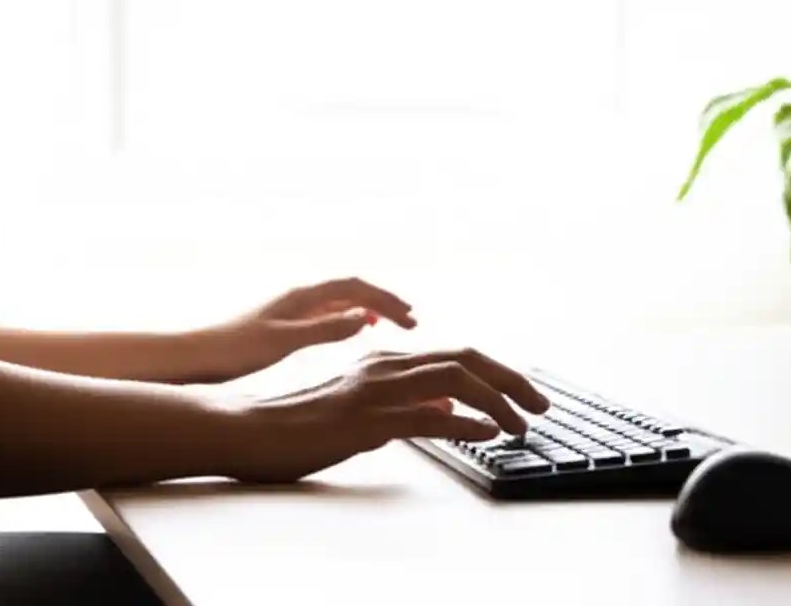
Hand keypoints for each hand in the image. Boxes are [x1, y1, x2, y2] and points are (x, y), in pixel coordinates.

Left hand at [193, 278, 416, 382]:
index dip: (387, 299)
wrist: (193, 358)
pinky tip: (355, 328)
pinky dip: (351, 317)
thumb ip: (327, 329)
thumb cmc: (234, 351)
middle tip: (411, 320)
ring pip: (341, 301)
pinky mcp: (285, 323)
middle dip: (385, 301)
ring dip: (370, 308)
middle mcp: (300, 297)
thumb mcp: (285, 342)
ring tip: (392, 323)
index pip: (356, 287)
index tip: (411, 318)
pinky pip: (329, 312)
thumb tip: (367, 315)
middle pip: (352, 290)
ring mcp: (292, 309)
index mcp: (302, 296)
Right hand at [222, 347, 550, 483]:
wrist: (249, 430)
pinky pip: (426, 418)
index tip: (526, 394)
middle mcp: (386, 366)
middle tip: (541, 404)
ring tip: (521, 423)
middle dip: (511, 380)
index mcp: (387, 361)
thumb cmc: (303, 423)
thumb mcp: (365, 409)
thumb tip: (450, 409)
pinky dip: (464, 424)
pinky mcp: (365, 420)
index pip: (458, 356)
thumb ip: (407, 403)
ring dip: (497, 401)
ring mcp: (376, 390)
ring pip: (453, 381)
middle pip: (466, 359)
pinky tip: (487, 434)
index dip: (499, 372)